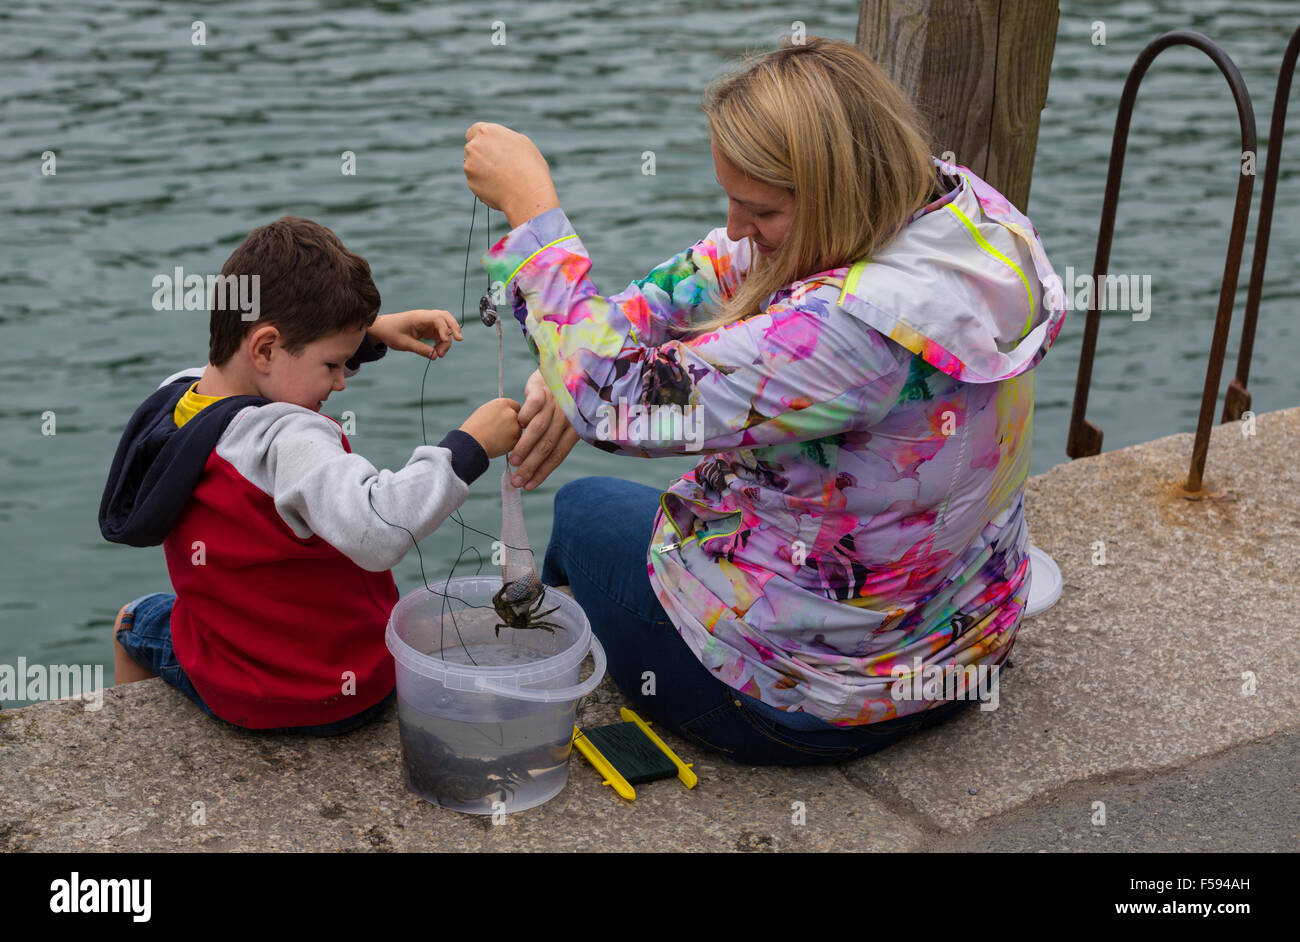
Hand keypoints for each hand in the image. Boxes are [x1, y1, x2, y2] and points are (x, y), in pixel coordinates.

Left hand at [368, 309, 462, 359]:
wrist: (382, 328)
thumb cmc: (391, 333)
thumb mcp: (404, 343)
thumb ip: (420, 349)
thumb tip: (435, 356)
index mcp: (419, 317)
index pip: (438, 319)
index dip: (445, 330)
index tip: (444, 343)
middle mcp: (426, 317)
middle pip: (446, 317)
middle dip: (454, 328)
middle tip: (460, 340)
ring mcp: (428, 322)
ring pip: (445, 327)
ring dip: (447, 339)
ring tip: (440, 354)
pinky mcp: (428, 328)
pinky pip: (440, 333)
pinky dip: (442, 342)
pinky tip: (437, 352)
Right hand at [460, 397, 521, 458]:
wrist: (471, 442)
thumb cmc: (474, 427)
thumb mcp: (485, 411)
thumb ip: (499, 411)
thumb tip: (507, 414)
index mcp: (503, 404)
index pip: (515, 406)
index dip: (511, 413)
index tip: (506, 419)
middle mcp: (511, 413)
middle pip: (517, 419)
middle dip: (511, 424)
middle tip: (498, 431)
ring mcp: (515, 427)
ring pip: (517, 431)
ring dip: (511, 435)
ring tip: (495, 438)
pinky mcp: (515, 439)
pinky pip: (515, 442)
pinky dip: (509, 444)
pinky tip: (497, 444)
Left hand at [464, 122, 560, 226]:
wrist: (528, 194)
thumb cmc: (531, 168)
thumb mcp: (522, 143)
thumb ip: (504, 140)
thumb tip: (498, 144)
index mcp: (487, 132)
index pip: (473, 132)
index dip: (481, 141)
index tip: (488, 148)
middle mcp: (474, 146)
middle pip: (472, 149)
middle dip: (481, 156)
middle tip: (499, 165)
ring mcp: (470, 165)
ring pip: (473, 166)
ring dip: (482, 170)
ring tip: (503, 179)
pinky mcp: (471, 183)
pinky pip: (476, 182)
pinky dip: (485, 185)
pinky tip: (500, 188)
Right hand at [509, 370, 579, 489]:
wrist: (562, 367)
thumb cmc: (560, 399)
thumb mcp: (564, 418)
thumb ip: (556, 438)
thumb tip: (539, 464)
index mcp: (574, 428)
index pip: (558, 455)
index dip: (543, 472)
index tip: (528, 486)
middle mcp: (566, 417)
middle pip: (547, 446)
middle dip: (531, 467)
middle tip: (517, 481)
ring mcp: (555, 403)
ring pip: (539, 430)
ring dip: (525, 447)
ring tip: (513, 462)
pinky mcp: (543, 389)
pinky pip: (534, 405)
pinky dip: (525, 417)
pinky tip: (517, 427)